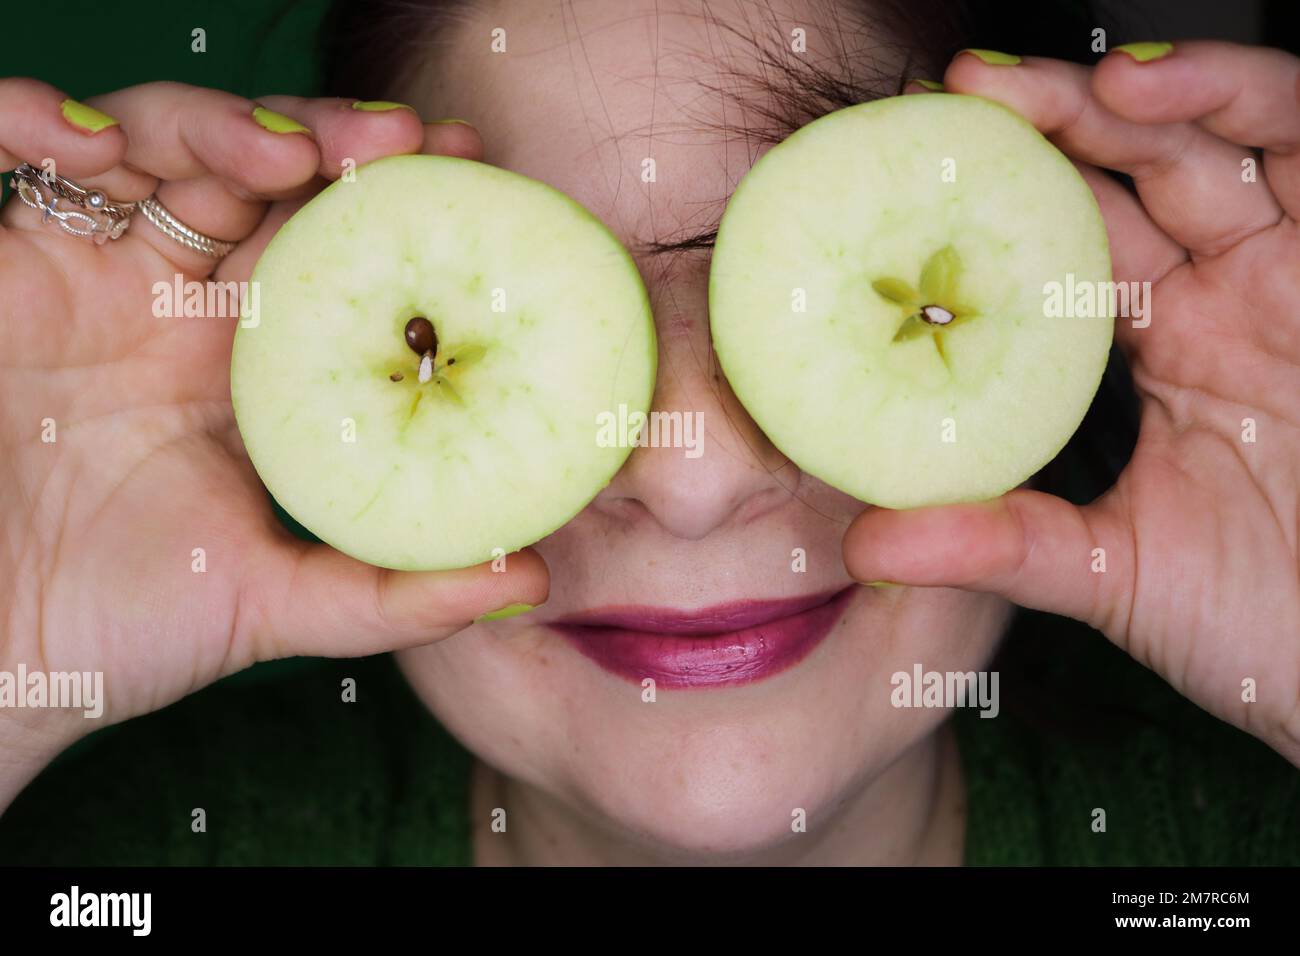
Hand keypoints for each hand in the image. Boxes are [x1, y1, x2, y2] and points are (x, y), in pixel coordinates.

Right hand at [0, 81, 547, 804]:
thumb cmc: (118, 627)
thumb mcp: (274, 603)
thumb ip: (396, 593)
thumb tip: (528, 578)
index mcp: (251, 362)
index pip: (335, 252)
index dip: (398, 211)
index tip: (474, 184)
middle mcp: (175, 302)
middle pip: (263, 179)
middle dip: (339, 144)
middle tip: (411, 144)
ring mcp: (85, 273)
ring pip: (156, 143)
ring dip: (223, 121)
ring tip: (291, 151)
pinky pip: (5, 153)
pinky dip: (33, 117)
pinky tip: (86, 139)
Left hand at [843, 42, 1299, 763]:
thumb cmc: (1261, 618)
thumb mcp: (1111, 572)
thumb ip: (998, 544)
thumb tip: (868, 538)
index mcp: (1153, 354)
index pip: (1062, 251)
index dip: (996, 206)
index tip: (910, 179)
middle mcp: (1220, 299)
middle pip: (1128, 176)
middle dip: (1049, 125)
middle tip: (962, 96)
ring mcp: (1290, 276)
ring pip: (1217, 144)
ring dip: (1144, 100)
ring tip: (1066, 86)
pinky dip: (1249, 102)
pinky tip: (1158, 91)